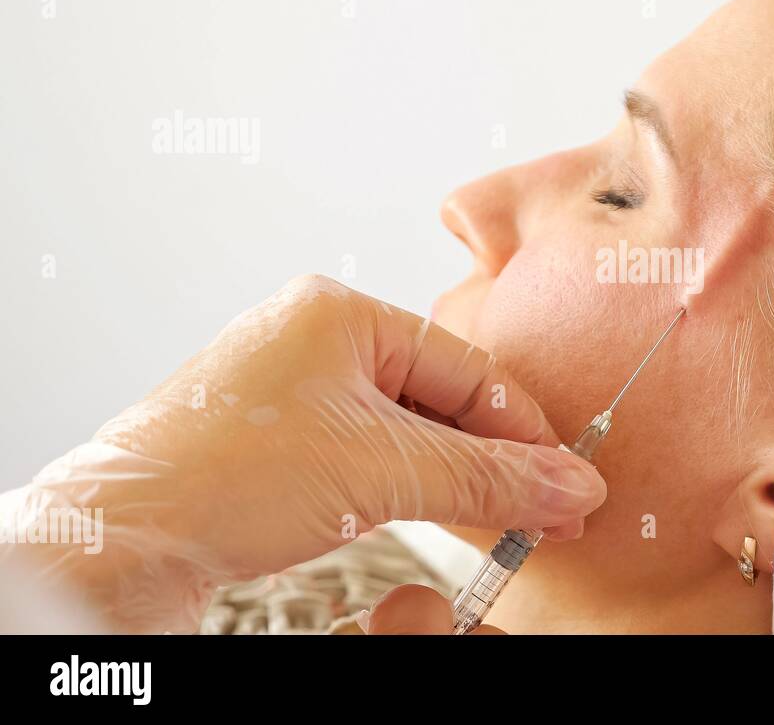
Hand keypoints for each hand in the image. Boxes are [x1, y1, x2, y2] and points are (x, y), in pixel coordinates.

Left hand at [0, 275, 604, 632]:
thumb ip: (487, 478)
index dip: (523, 430)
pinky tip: (440, 516)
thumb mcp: (381, 472)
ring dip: (454, 478)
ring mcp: (291, 387)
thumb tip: (572, 483)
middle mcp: (314, 338)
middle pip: (437, 398)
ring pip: (403, 430)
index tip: (567, 479)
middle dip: (493, 461)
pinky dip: (408, 486)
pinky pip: (365, 452)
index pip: (464, 368)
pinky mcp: (274, 437)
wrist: (123, 540)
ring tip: (506, 523)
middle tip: (547, 510)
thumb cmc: (230, 478)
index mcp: (339, 312)